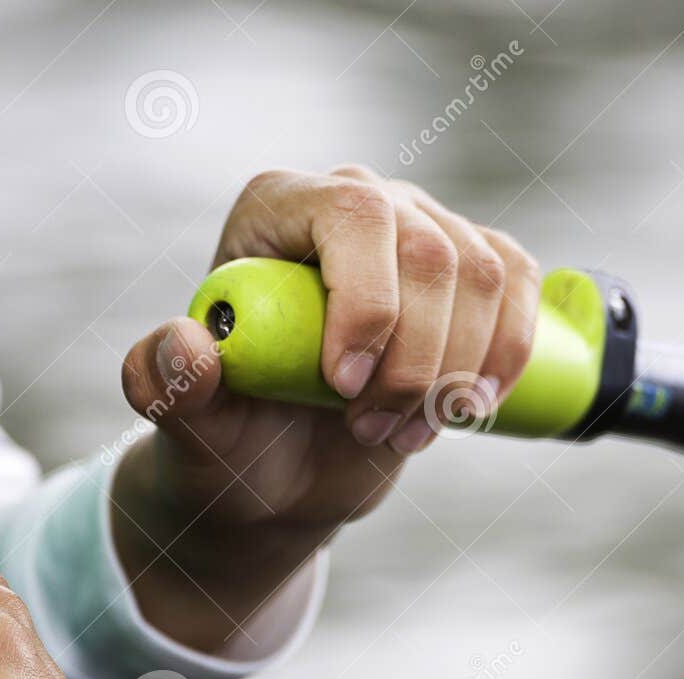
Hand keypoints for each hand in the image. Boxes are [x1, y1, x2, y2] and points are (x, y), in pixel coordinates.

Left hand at [115, 165, 540, 651]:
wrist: (282, 473)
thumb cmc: (231, 441)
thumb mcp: (190, 428)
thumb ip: (166, 385)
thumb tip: (187, 341)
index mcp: (276, 210)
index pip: (353, 216)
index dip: (368, 300)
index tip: (344, 386)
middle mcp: (354, 201)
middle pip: (430, 249)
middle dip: (413, 359)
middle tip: (367, 431)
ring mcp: (420, 227)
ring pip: (483, 275)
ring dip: (453, 373)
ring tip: (399, 433)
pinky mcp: (470, 269)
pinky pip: (517, 287)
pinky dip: (506, 358)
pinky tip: (464, 409)